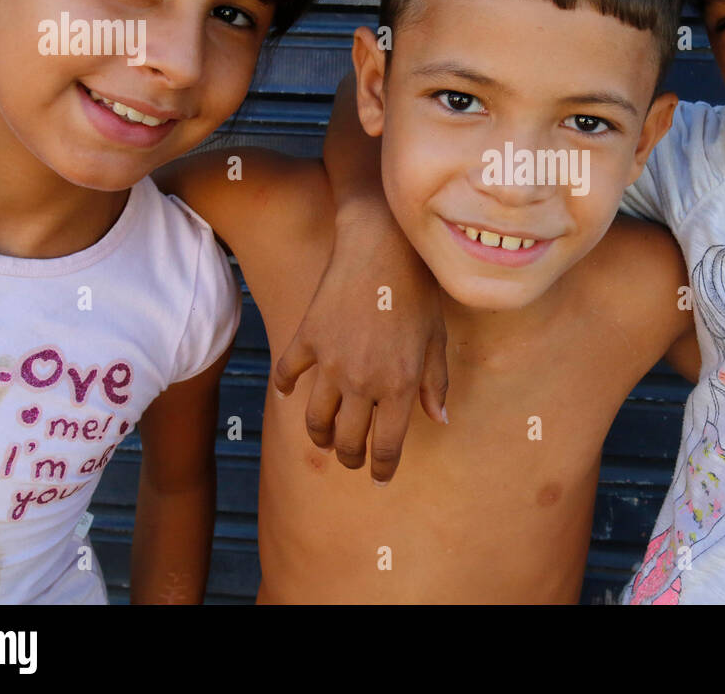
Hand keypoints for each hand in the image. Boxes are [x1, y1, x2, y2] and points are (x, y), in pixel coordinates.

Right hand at [273, 201, 448, 483]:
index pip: (388, 445)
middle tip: (351, 458)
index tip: (380, 477)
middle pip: (347, 441)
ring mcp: (331, 362)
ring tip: (326, 437)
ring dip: (320, 436)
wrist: (382, 247)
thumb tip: (437, 419)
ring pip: (315, 419)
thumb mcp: (437, 339)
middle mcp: (363, 382)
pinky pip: (288, 375)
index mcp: (400, 386)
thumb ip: (435, 384)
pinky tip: (290, 393)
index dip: (383, 468)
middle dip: (350, 458)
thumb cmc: (418, 292)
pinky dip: (286, 388)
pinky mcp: (307, 339)